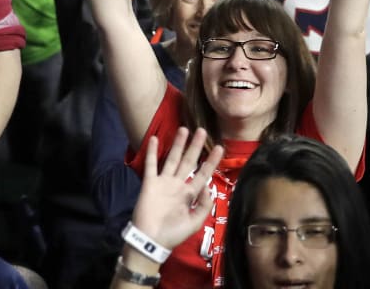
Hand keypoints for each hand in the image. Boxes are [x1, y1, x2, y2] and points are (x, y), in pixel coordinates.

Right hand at [131, 127, 224, 250]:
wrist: (151, 241)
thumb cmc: (173, 233)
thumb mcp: (195, 222)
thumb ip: (204, 205)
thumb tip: (209, 187)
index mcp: (190, 194)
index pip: (203, 173)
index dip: (211, 161)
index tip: (219, 147)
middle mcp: (178, 185)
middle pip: (189, 161)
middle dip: (195, 146)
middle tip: (202, 130)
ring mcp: (164, 182)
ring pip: (172, 159)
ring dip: (178, 144)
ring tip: (184, 129)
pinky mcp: (150, 183)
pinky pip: (151, 165)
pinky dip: (152, 152)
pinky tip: (155, 139)